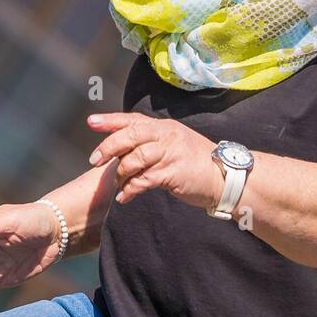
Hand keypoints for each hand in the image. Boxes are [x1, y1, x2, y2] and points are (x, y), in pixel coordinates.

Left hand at [87, 112, 221, 208]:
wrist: (225, 177)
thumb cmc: (195, 162)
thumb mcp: (173, 144)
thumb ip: (150, 143)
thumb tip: (121, 151)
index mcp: (164, 127)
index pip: (132, 120)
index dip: (110, 120)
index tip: (90, 122)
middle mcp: (166, 135)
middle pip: (130, 136)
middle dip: (109, 147)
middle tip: (95, 160)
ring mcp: (171, 153)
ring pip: (135, 158)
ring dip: (121, 172)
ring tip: (117, 184)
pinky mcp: (174, 172)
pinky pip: (145, 179)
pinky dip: (131, 189)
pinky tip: (125, 197)